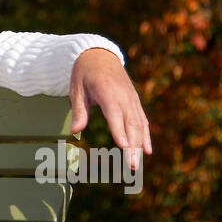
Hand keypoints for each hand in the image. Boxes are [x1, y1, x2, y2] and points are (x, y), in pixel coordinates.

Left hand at [68, 48, 151, 170]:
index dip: (120, 130)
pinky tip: (147, 151)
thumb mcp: (76, 89)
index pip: (114, 114)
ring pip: (139, 124)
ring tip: (138, 164)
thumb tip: (74, 131)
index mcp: (107, 91)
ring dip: (140, 145)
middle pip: (130, 123)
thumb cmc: (84, 74)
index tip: (124, 146)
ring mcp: (131, 99)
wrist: (99, 55)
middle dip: (132, 146)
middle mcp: (123, 96)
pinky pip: (142, 120)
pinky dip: (145, 135)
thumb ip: (78, 110)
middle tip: (132, 166)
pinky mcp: (134, 101)